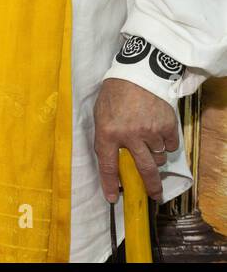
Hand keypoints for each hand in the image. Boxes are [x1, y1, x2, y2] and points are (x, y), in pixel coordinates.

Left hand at [93, 77, 179, 202]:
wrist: (137, 73)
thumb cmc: (114, 94)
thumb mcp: (100, 115)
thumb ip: (106, 137)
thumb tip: (113, 161)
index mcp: (107, 133)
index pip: (107, 165)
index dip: (110, 184)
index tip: (113, 198)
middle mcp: (129, 135)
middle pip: (143, 169)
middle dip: (150, 186)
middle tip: (154, 195)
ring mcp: (150, 131)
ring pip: (157, 156)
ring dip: (154, 155)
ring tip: (147, 141)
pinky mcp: (167, 125)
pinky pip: (170, 146)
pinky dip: (166, 144)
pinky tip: (159, 133)